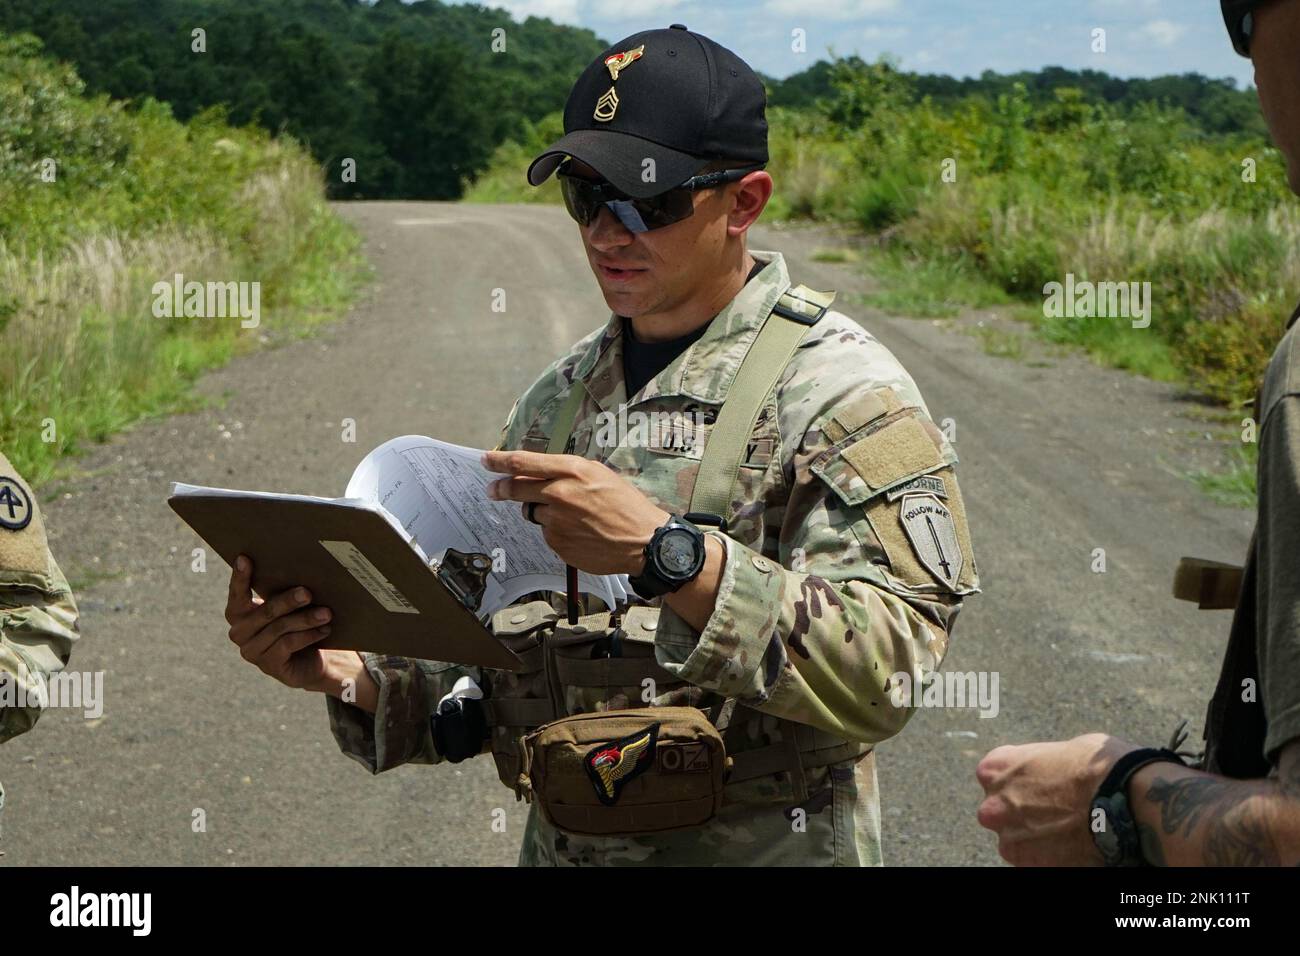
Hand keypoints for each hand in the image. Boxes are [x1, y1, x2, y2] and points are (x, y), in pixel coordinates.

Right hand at [225, 554, 367, 702]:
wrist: (310, 661)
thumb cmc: (297, 625)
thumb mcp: (288, 607)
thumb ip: (282, 591)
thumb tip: (301, 570)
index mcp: (238, 613)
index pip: (237, 593)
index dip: (240, 577)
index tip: (245, 557)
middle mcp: (239, 632)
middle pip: (265, 612)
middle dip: (288, 601)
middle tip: (308, 592)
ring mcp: (251, 651)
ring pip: (280, 629)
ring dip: (306, 619)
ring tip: (327, 613)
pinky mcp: (269, 666)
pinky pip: (288, 645)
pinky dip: (308, 635)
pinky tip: (324, 629)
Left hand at [481, 449, 669, 575]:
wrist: (643, 541)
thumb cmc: (626, 505)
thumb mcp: (599, 475)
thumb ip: (567, 472)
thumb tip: (539, 473)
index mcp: (573, 470)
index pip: (524, 462)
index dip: (500, 461)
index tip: (486, 460)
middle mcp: (560, 494)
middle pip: (516, 489)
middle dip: (501, 488)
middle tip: (494, 490)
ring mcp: (556, 521)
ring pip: (534, 513)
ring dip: (543, 512)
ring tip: (572, 516)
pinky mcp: (557, 543)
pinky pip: (547, 534)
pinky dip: (557, 532)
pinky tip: (579, 532)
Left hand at [975, 733, 1139, 865]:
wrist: (1123, 800)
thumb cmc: (1097, 767)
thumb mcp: (1061, 750)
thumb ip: (1040, 766)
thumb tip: (1047, 774)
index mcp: (995, 768)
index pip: (995, 775)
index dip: (1020, 781)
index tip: (1039, 784)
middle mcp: (993, 805)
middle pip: (1001, 810)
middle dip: (1022, 810)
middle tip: (1054, 810)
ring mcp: (1010, 838)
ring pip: (1016, 838)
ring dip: (1035, 836)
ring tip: (1068, 830)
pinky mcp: (1030, 865)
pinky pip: (1033, 861)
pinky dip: (1049, 855)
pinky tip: (1072, 845)